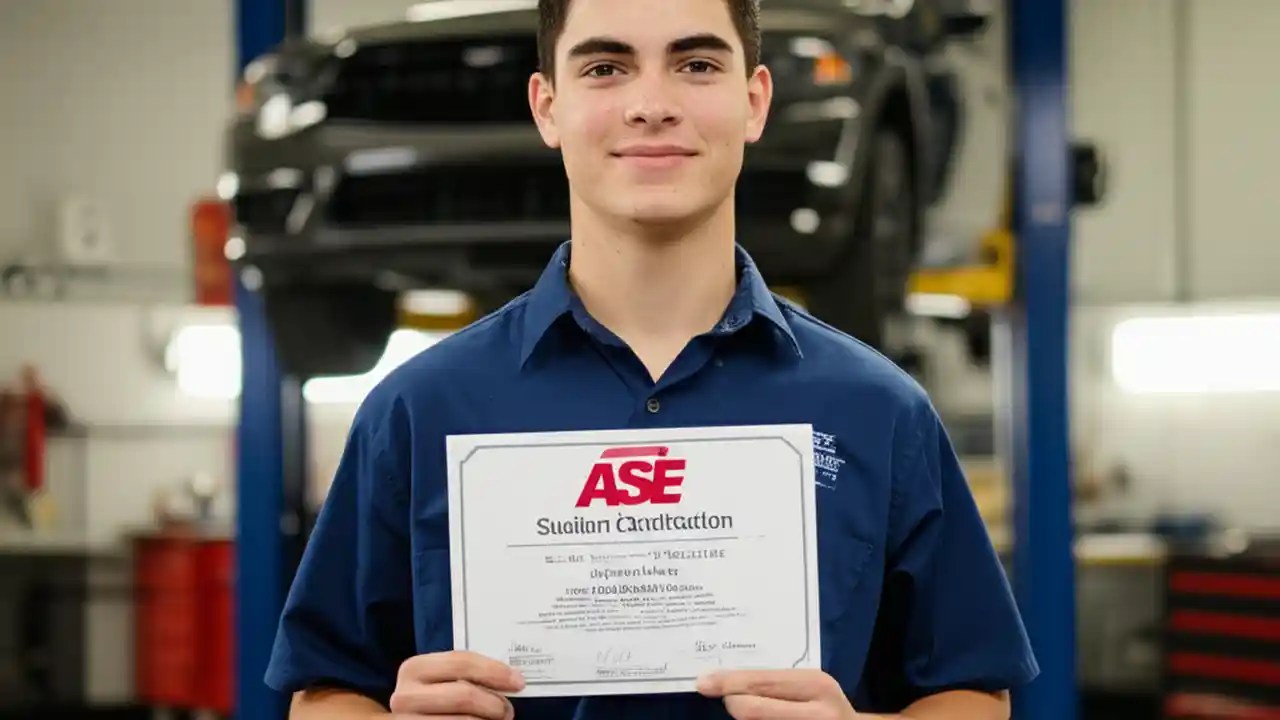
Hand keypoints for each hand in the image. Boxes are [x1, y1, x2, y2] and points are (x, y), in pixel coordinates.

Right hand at [388, 650, 524, 718]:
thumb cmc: (432, 696)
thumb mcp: (440, 679)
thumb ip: (466, 674)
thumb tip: (511, 680)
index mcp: (414, 669)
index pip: (461, 662)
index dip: (494, 671)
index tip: (518, 682)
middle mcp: (405, 696)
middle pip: (464, 696)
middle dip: (494, 704)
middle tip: (507, 711)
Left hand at [696, 668, 858, 719]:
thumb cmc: (826, 706)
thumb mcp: (810, 686)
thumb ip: (774, 682)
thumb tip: (720, 681)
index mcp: (816, 684)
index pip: (760, 683)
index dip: (727, 683)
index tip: (703, 683)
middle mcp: (816, 713)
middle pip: (749, 710)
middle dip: (732, 703)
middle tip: (728, 701)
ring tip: (750, 711)